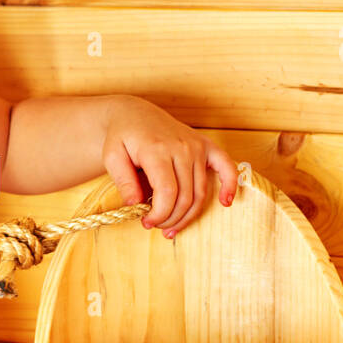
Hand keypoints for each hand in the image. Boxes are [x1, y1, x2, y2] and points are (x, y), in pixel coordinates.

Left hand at [101, 96, 238, 235]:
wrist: (135, 115)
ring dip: (188, 216)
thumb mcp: (112, 157)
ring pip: (201, 192)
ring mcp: (197, 147)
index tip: (147, 223)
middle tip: (156, 226)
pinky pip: (226, 166)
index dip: (159, 215)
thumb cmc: (122, 137)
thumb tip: (135, 205)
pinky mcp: (206, 146)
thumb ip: (123, 181)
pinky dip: (230, 185)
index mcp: (157, 150)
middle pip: (185, 197)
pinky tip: (226, 202)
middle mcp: (182, 148)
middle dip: (170, 218)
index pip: (167, 193)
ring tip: (172, 227)